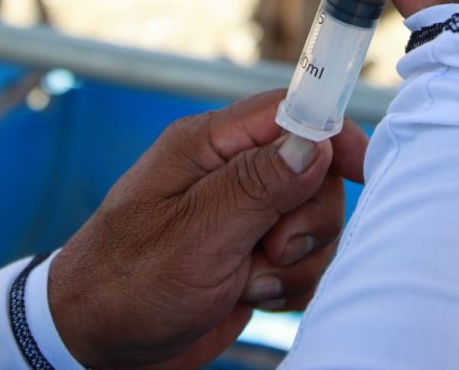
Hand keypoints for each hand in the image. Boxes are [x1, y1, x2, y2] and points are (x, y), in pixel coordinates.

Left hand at [48, 90, 367, 368]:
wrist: (97, 348)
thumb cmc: (126, 284)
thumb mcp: (194, 235)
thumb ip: (256, 185)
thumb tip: (313, 141)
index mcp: (208, 146)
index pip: (289, 112)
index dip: (332, 133)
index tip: (361, 167)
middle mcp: (228, 175)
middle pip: (313, 172)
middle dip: (307, 219)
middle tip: (270, 250)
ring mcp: (242, 218)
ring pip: (314, 223)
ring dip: (296, 262)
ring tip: (248, 282)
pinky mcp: (252, 258)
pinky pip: (303, 262)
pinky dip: (289, 286)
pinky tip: (252, 298)